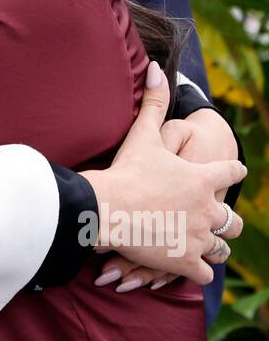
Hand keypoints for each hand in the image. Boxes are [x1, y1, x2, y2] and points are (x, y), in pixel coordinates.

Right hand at [81, 62, 244, 285]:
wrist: (106, 208)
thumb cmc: (125, 170)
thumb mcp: (143, 134)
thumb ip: (154, 102)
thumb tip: (156, 68)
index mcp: (203, 178)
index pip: (232, 172)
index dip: (232, 171)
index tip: (233, 172)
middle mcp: (208, 209)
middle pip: (233, 220)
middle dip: (226, 222)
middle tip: (216, 222)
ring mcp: (199, 238)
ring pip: (222, 249)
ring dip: (214, 247)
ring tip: (203, 247)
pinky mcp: (185, 262)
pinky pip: (203, 273)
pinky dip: (196, 271)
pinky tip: (187, 267)